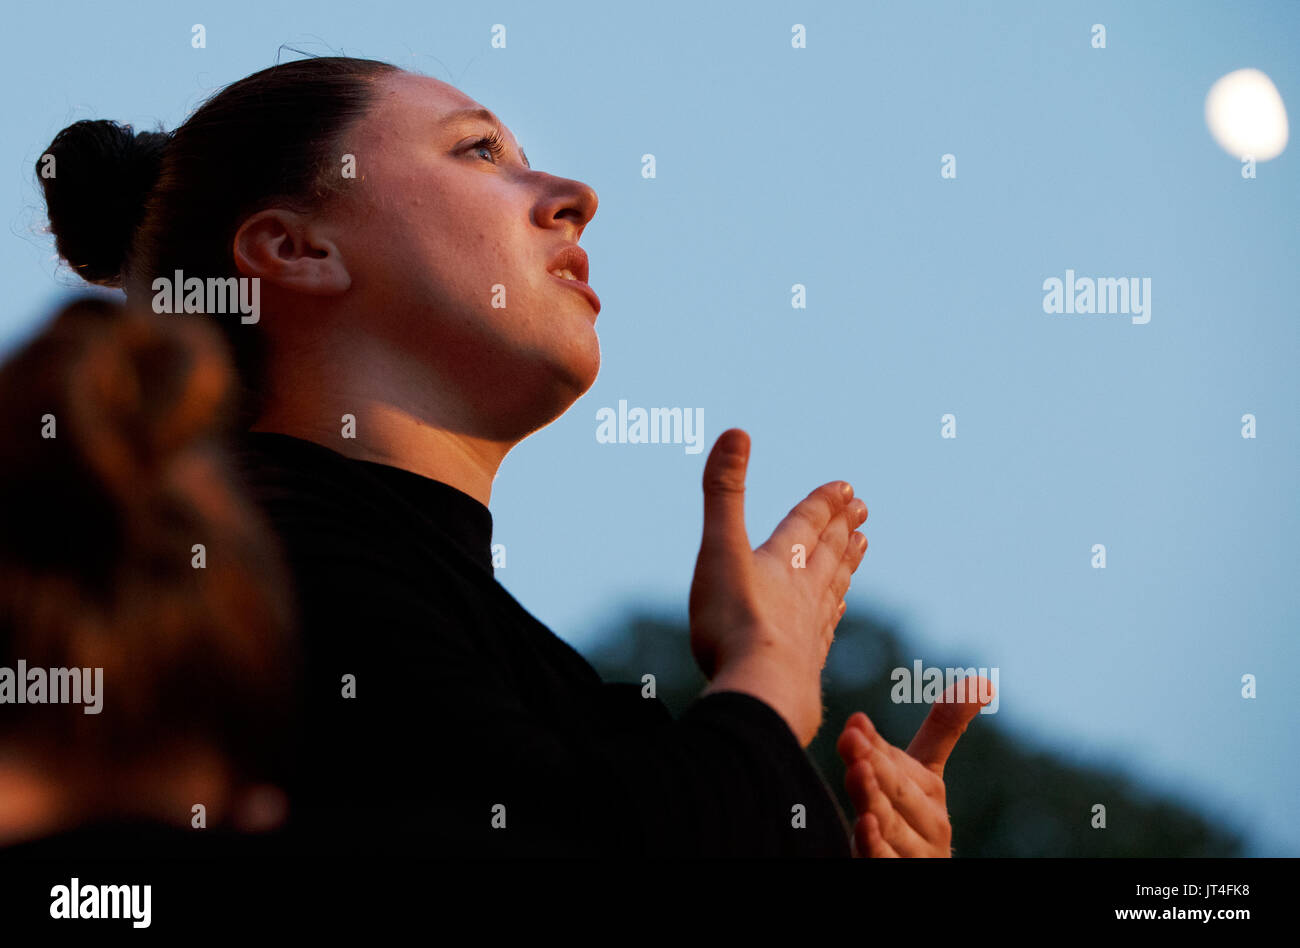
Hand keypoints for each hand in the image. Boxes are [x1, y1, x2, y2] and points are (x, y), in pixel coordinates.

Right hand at [689, 428, 867, 745]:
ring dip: (845, 566)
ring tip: (859, 549)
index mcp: (782, 562)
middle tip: (862, 510)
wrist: (763, 692)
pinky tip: (834, 616)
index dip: (823, 503)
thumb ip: (724, 492)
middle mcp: (803, 592)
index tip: (845, 486)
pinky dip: (832, 615)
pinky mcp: (806, 666)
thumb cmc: (735, 622)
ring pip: (832, 589)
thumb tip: (736, 431)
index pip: (807, 523)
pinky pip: (825, 631)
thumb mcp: (720, 549)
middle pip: (828, 553)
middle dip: (841, 528)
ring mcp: (809, 630)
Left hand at [836, 676, 993, 855]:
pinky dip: (874, 844)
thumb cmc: (915, 819)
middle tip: (851, 738)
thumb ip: (942, 730)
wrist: (917, 869)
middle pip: (900, 792)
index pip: (900, 761)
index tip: (856, 721)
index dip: (877, 743)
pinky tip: (862, 825)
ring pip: (891, 826)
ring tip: (856, 772)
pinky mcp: (896, 872)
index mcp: (930, 792)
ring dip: (872, 798)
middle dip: (876, 764)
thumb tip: (984, 682)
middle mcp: (927, 823)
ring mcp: (913, 852)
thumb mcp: (922, 775)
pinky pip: (884, 861)